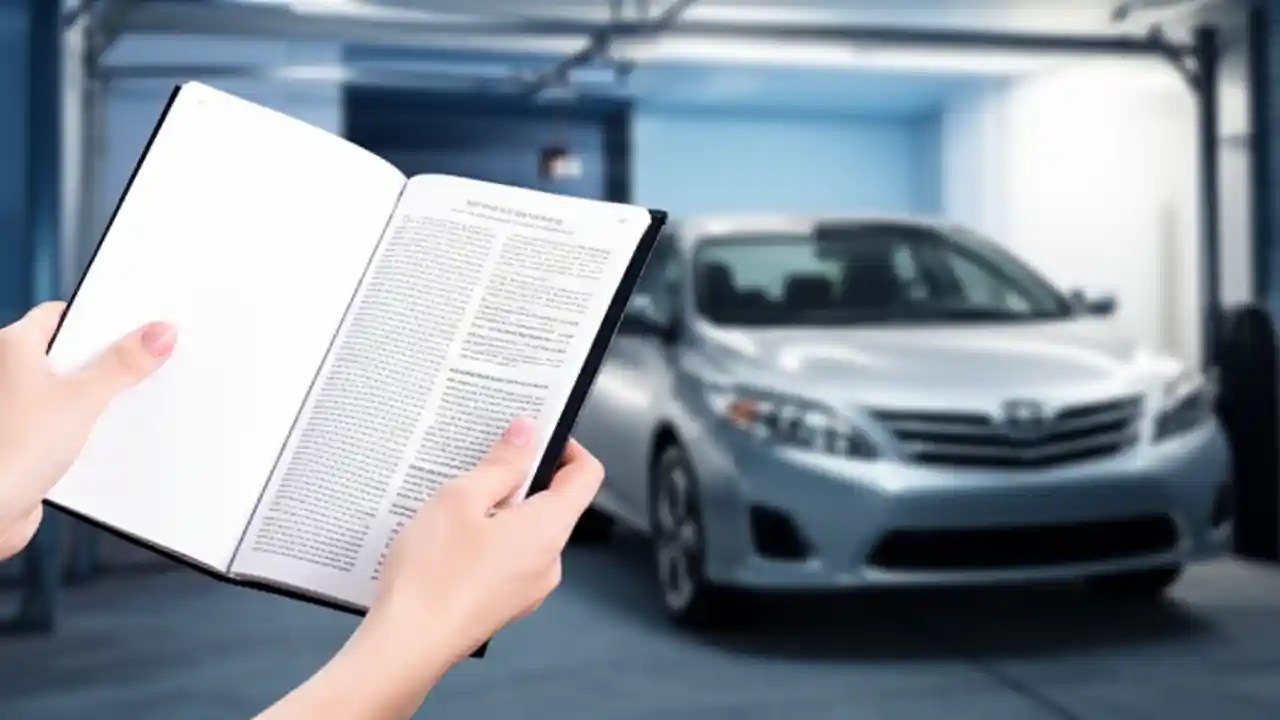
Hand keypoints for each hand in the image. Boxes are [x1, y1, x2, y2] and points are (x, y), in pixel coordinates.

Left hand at [0, 302, 175, 559]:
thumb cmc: (9, 449)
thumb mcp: (82, 398)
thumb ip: (124, 364)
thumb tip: (159, 333)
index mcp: (12, 347)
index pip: (62, 316)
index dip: (101, 319)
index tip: (139, 324)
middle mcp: (9, 374)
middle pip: (70, 355)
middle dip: (107, 362)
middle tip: (147, 364)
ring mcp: (17, 409)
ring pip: (69, 393)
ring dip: (99, 400)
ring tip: (133, 403)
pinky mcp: (25, 442)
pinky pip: (66, 425)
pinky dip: (87, 428)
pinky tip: (110, 437)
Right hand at [259, 418, 603, 719]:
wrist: (406, 646)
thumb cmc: (432, 574)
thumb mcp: (461, 499)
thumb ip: (501, 464)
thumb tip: (527, 433)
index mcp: (549, 530)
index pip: (586, 475)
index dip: (566, 445)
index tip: (532, 434)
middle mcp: (548, 561)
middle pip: (552, 501)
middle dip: (518, 477)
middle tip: (476, 464)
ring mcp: (527, 587)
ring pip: (523, 531)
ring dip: (494, 510)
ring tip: (450, 504)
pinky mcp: (502, 603)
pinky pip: (504, 558)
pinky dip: (483, 539)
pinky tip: (444, 539)